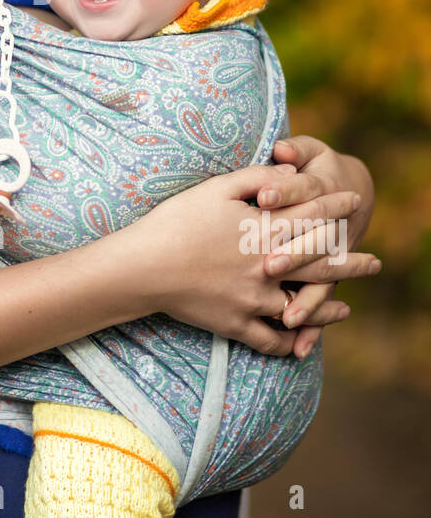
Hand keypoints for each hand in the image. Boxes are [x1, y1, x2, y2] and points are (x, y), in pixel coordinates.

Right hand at [136, 161, 376, 357]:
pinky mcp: (237, 324)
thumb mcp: (215, 189)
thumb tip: (290, 175)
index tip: (354, 202)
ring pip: (302, 306)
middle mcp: (268, 266)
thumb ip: (257, 179)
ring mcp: (254, 300)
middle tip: (374, 262)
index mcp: (264, 230)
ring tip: (347, 307)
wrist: (143, 266)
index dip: (336, 207)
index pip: (312, 215)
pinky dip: (290, 342)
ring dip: (328, 307)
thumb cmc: (175, 221)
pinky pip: (271, 339)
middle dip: (350, 262)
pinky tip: (303, 340)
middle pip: (319, 264)